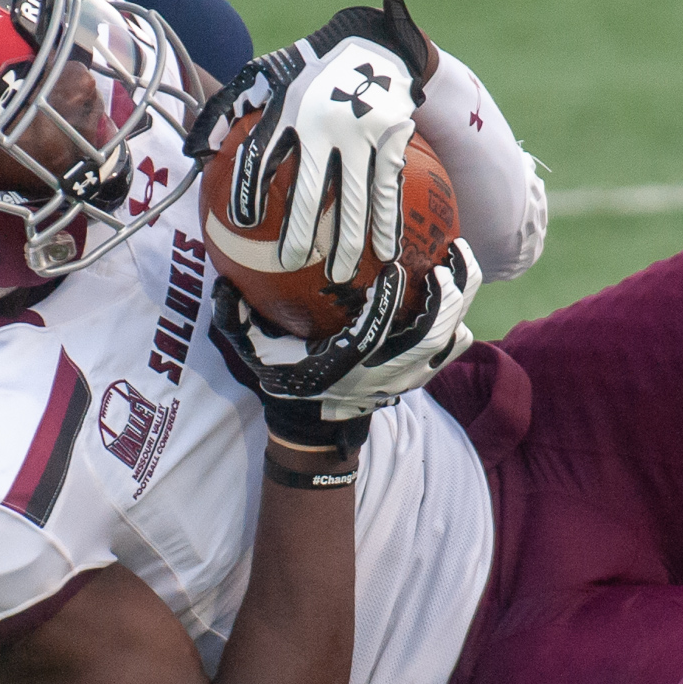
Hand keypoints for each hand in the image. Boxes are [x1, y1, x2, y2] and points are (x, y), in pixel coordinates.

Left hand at [187, 0, 434, 285]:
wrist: (375, 43)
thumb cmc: (309, 71)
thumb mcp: (264, 77)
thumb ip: (228, 111)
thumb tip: (198, 152)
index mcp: (286, 108)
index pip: (261, 154)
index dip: (250, 189)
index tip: (243, 222)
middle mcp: (322, 122)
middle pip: (310, 190)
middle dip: (300, 233)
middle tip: (290, 264)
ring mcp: (361, 132)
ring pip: (354, 197)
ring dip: (348, 242)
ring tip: (340, 277)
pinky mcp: (391, 138)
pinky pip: (388, 189)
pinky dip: (387, 222)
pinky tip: (385, 252)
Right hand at [213, 239, 481, 450]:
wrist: (315, 428)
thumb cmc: (285, 379)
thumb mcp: (253, 353)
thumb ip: (236, 320)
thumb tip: (220, 282)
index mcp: (345, 364)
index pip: (374, 334)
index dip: (388, 303)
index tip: (395, 268)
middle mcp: (383, 374)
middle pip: (428, 337)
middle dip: (444, 297)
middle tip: (446, 255)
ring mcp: (407, 379)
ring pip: (446, 343)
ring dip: (459, 303)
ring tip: (460, 260)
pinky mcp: (419, 379)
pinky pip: (449, 352)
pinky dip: (459, 322)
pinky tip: (462, 290)